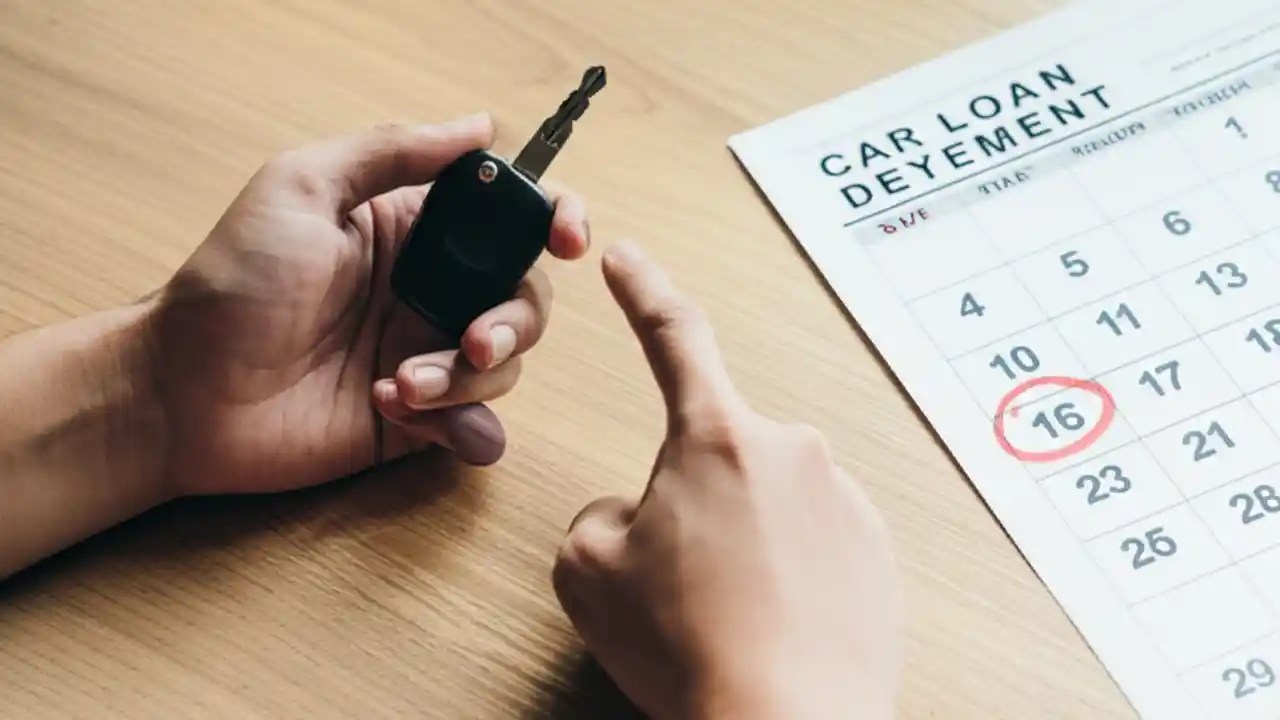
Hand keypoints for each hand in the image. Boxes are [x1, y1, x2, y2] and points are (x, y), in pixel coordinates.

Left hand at [148, 113, 588, 494]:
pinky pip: (478, 427)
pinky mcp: (418, 420)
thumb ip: (392, 151)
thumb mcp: (302, 189)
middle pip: (526, 296)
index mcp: (414, 229)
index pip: (510, 215)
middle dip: (514, 320)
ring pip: (507, 366)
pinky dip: (461, 428)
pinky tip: (400, 416)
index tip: (567, 238)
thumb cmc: (231, 283)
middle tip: (471, 340)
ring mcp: (427, 356)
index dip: (555, 219)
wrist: (182, 395)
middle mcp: (432, 291)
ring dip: (467, 379)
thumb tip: (480, 126)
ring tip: (397, 385)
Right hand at [551, 243, 903, 719]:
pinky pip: (815, 539)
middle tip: (680, 578)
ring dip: (743, 540)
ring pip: (767, 502)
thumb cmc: (689, 651)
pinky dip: (789, 571)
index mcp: (716, 439)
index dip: (643, 291)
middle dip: (693, 499)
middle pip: (719, 452)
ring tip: (730, 612)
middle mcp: (790, 451)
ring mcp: (842, 498)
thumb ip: (604, 515)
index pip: (673, 337)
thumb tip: (643, 514)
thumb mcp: (590, 572)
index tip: (629, 259)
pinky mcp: (877, 548)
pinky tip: (775, 621)